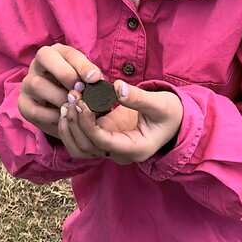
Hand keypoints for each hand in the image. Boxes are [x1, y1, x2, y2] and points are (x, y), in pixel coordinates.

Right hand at [17, 44, 103, 143]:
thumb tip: (96, 78)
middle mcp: (37, 65)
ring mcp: (27, 84)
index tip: (95, 78)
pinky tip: (65, 117)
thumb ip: (90, 76)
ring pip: (37, 84)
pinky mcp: (23, 104)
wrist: (62, 113)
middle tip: (81, 91)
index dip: (82, 65)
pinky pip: (35, 109)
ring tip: (74, 106)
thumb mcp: (85, 80)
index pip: (66, 52)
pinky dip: (53, 116)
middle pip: (45, 57)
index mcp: (55, 54)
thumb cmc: (76, 91)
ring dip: (60, 98)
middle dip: (66, 74)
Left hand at [64, 81, 181, 162]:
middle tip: (72, 95)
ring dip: (69, 127)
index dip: (88, 124)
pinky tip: (71, 106)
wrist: (174, 120)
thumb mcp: (160, 103)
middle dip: (75, 122)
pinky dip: (73, 125)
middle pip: (86, 147)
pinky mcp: (105, 139)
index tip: (81, 102)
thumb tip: (117, 87)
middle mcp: (121, 154)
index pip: (103, 142)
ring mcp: (111, 149)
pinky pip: (82, 139)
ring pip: (80, 148)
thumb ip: (139, 98)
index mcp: (135, 149)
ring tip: (67, 101)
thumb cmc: (170, 112)